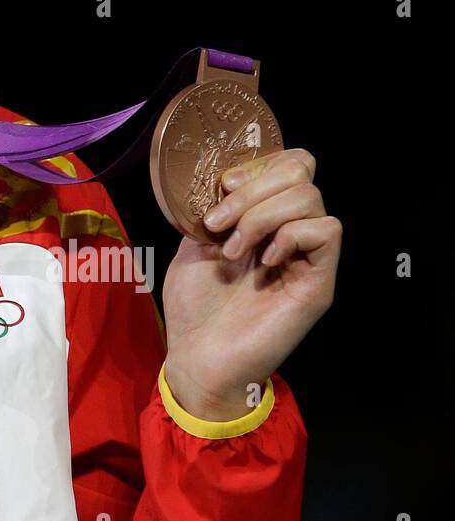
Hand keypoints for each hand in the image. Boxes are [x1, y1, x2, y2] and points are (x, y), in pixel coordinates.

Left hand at [161, 148, 340, 420]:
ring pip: (310, 197)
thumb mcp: (194, 244)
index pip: (289, 164)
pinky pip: (326, 231)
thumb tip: (225, 180)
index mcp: (263, 220)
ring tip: (234, 249)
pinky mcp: (318, 282)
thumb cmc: (195, 308)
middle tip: (220, 223)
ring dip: (261, 215)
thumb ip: (216, 208)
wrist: (199, 357)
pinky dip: (289, 235)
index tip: (221, 189)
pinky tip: (263, 261)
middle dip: (253, 189)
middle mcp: (289, 234)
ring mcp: (307, 257)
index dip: (257, 165)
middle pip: (302, 172)